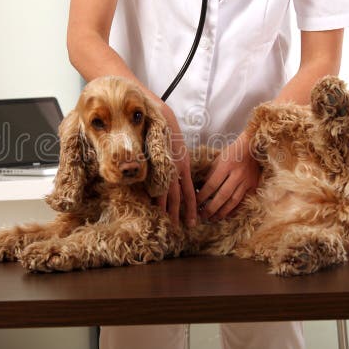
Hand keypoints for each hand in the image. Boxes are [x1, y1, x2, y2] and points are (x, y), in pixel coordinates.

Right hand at [156, 103, 196, 227]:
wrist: (163, 120)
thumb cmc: (170, 135)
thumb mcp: (179, 152)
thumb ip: (179, 166)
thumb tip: (178, 178)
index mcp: (185, 167)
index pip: (191, 192)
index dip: (192, 207)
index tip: (195, 220)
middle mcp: (177, 171)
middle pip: (181, 197)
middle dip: (182, 213)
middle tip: (184, 228)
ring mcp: (166, 169)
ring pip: (168, 194)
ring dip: (168, 210)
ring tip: (169, 223)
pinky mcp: (155, 166)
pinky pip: (155, 185)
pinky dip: (155, 198)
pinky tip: (154, 208)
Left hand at [196, 133, 260, 221]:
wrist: (253, 147)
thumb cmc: (232, 153)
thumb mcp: (218, 159)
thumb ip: (210, 174)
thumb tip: (199, 189)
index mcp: (226, 165)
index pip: (211, 185)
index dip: (202, 197)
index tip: (195, 204)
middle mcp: (237, 174)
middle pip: (222, 196)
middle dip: (211, 208)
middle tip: (202, 216)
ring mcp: (247, 181)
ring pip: (234, 201)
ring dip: (222, 212)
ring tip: (213, 219)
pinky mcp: (255, 186)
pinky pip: (244, 202)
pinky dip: (235, 210)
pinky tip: (227, 215)